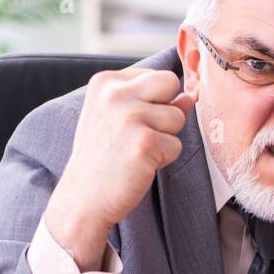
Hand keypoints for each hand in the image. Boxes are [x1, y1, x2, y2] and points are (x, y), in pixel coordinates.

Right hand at [46, 68, 195, 269]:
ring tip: (137, 152)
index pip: (158, 76)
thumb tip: (189, 96)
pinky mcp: (145, 142)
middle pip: (170, 83)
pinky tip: (140, 165)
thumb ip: (152, 102)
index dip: (155, 102)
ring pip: (177, 117)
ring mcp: (130, 116)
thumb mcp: (118, 118)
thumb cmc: (103, 158)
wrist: (84, 198)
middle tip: (141, 135)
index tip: (130, 123)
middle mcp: (115, 93)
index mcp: (105, 81)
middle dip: (167, 110)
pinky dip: (164, 160)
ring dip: (165, 139)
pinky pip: (176, 145)